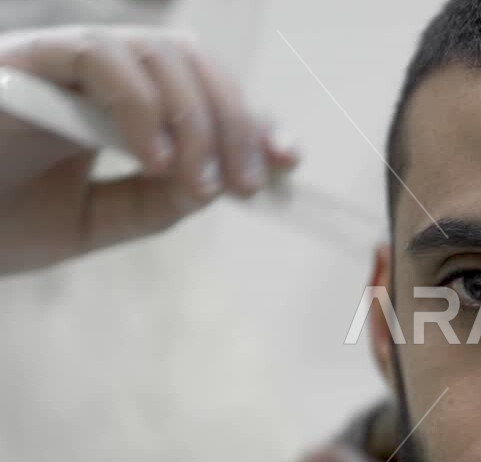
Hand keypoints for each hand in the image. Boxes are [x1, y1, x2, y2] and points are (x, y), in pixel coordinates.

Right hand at [0, 25, 297, 274]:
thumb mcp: (94, 221)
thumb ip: (155, 202)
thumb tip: (219, 184)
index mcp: (116, 103)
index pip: (200, 89)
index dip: (251, 118)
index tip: (286, 160)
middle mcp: (94, 71)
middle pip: (192, 63)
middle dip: (236, 121)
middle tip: (250, 185)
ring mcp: (59, 58)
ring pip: (159, 54)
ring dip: (199, 119)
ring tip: (203, 184)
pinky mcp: (24, 59)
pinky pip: (101, 58)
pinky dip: (142, 107)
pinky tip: (153, 161)